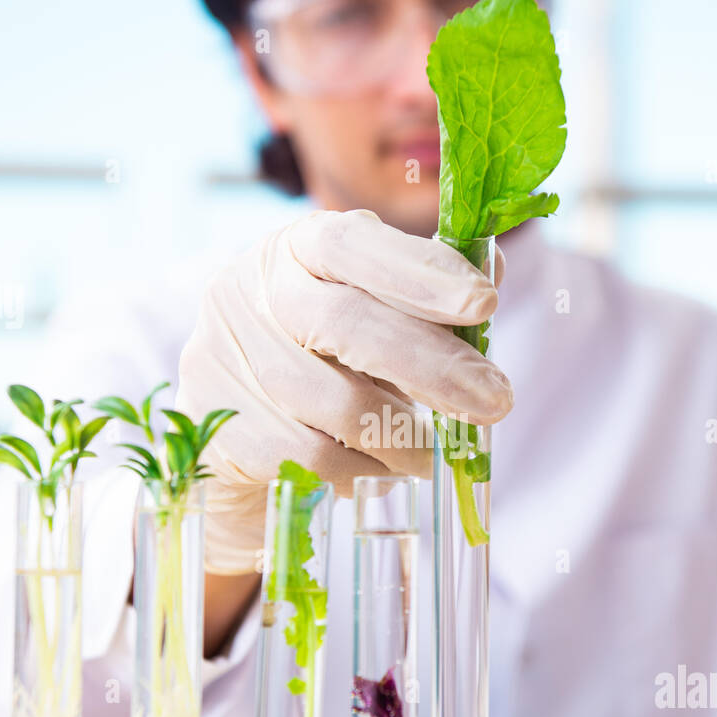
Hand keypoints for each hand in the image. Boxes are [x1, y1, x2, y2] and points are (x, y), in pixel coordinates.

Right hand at [175, 208, 511, 573]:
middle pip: (348, 325)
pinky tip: (382, 470)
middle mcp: (248, 290)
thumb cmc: (319, 361)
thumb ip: (426, 294)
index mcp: (293, 248)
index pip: (353, 244)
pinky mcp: (219, 426)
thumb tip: (493, 272)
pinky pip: (313, 458)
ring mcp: (224, 358)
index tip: (486, 303)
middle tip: (497, 401)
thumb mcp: (371, 313)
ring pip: (338, 405)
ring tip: (436, 453)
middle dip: (435, 367)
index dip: (421, 272)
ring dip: (405, 436)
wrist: (234, 435)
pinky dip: (364, 471)